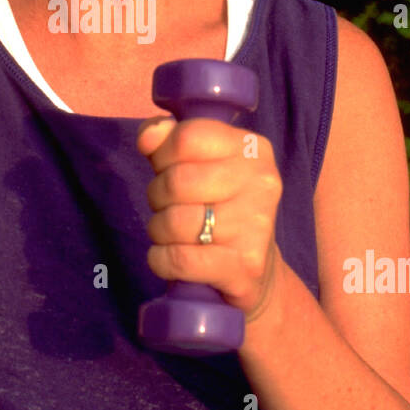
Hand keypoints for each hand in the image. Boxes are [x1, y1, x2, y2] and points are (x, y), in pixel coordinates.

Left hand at [136, 115, 282, 319]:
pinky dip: (160, 260)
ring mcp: (256, 226)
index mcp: (254, 150)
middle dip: (157, 197)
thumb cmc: (219, 209)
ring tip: (173, 234)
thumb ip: (171, 141)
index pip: (188, 137)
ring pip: (174, 222)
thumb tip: (148, 137)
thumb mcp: (201, 166)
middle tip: (169, 208)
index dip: (163, 155)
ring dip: (158, 231)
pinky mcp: (244, 267)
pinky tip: (170, 258)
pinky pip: (178, 259)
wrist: (256, 272)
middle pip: (177, 181)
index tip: (167, 169)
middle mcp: (262, 183)